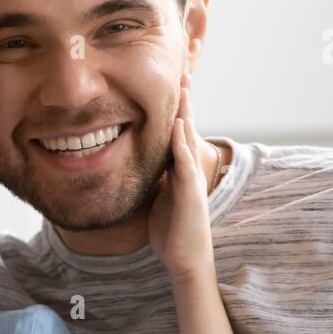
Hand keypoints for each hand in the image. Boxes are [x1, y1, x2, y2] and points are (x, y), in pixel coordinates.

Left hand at [147, 82, 215, 282]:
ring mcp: (192, 181)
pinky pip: (186, 164)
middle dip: (185, 102)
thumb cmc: (171, 232)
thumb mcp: (159, 198)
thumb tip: (140, 164)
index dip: (174, 109)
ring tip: (185, 88)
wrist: (184, 261)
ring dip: (187, 114)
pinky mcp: (191, 194)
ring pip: (190, 141)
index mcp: (179, 171)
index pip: (177, 133)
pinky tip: (179, 126)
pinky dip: (182, 144)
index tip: (171, 84)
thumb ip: (155, 179)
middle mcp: (189, 171)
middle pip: (187, 129)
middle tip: (183, 72)